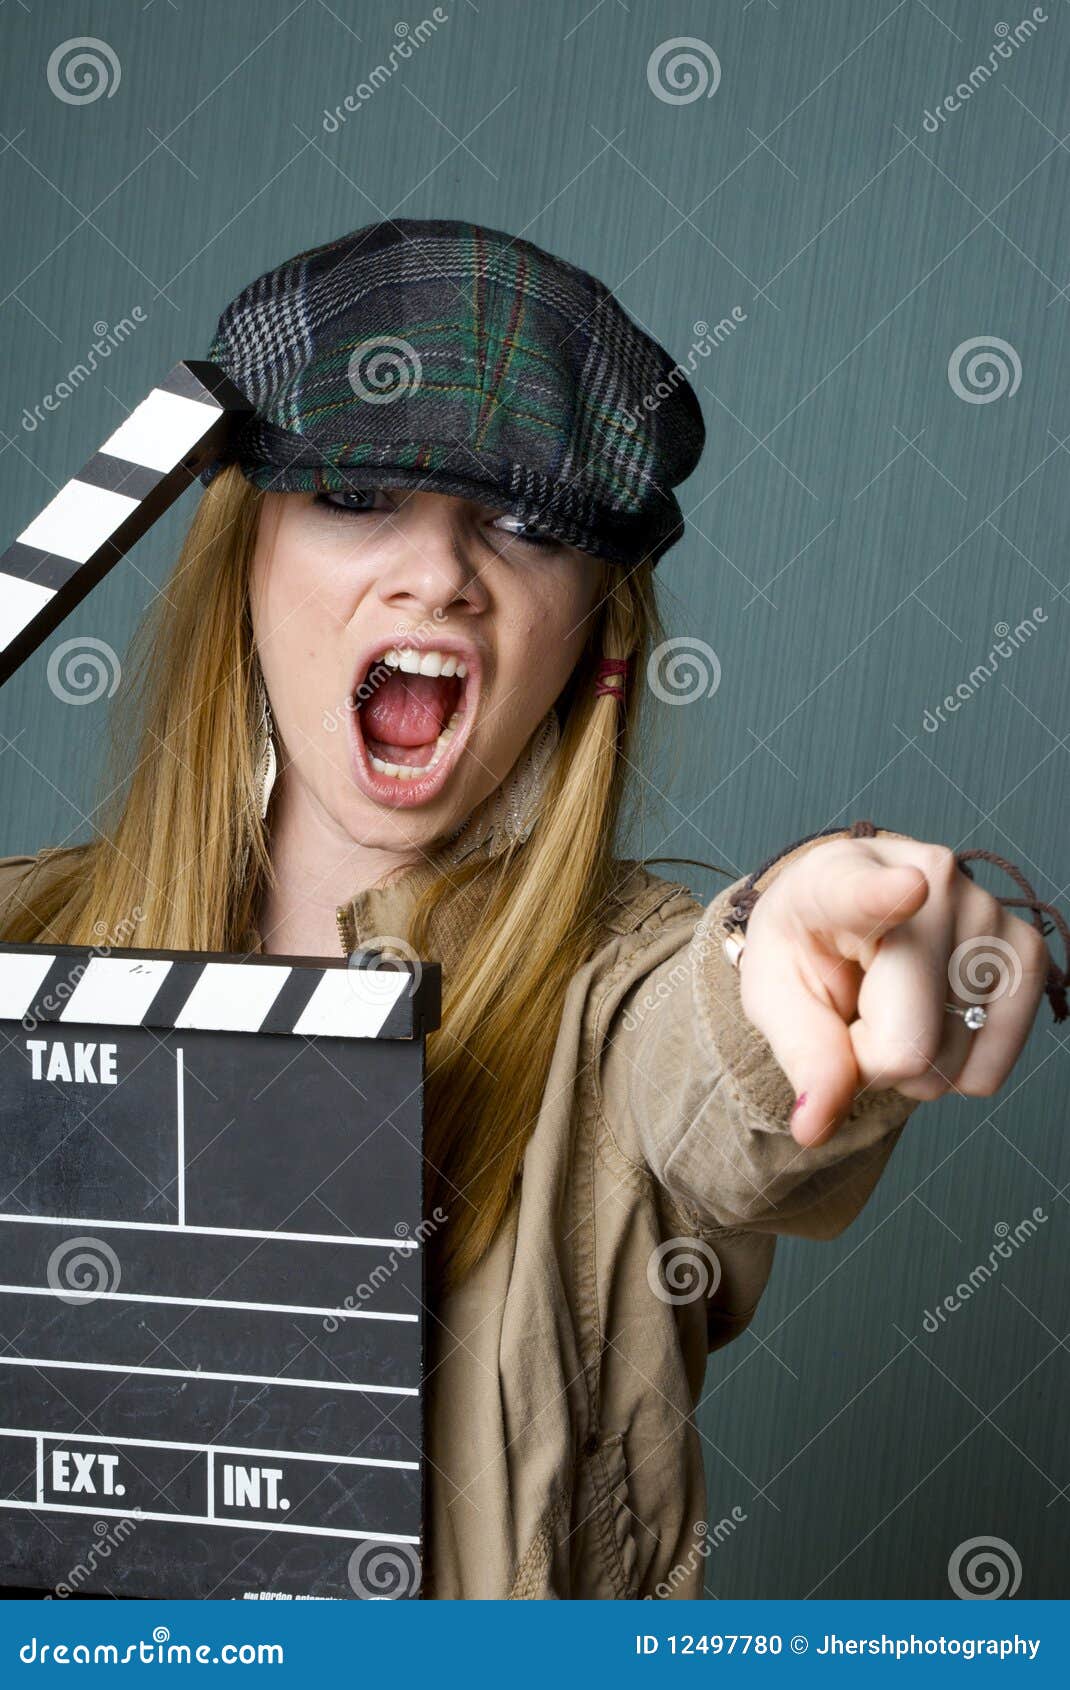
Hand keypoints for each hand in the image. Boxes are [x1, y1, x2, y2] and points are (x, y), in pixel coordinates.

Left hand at [737, 835, 1048, 1147]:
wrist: (844, 915)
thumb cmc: (807, 949)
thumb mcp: (774, 996)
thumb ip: (800, 1054)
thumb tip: (816, 1127)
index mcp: (843, 878)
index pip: (870, 892)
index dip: (890, 896)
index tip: (908, 890)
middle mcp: (931, 881)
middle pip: (910, 1042)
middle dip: (871, 1056)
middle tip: (856, 1008)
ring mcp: (988, 912)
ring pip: (950, 1063)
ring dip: (914, 1060)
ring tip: (894, 1001)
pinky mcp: (1025, 952)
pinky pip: (989, 1071)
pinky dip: (954, 1068)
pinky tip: (933, 1015)